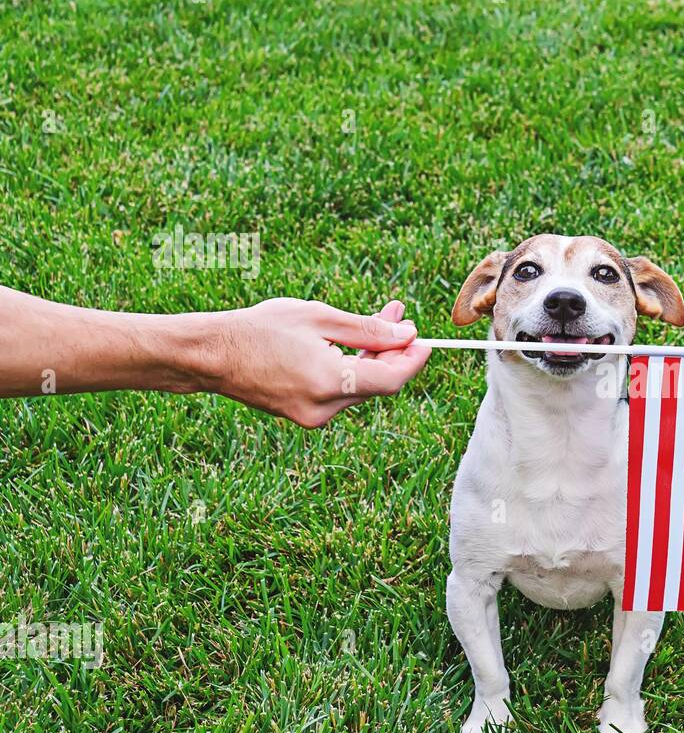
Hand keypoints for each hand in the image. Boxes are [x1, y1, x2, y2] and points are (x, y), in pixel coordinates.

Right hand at [210, 298, 431, 427]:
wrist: (211, 354)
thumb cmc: (260, 329)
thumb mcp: (319, 318)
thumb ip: (367, 329)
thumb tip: (407, 335)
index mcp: (330, 382)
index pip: (392, 379)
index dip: (413, 360)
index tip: (423, 338)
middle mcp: (325, 408)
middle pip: (378, 383)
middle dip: (393, 350)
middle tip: (397, 316)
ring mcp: (313, 416)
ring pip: (360, 387)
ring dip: (373, 357)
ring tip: (377, 321)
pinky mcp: (304, 415)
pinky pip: (340, 392)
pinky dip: (350, 369)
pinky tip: (350, 343)